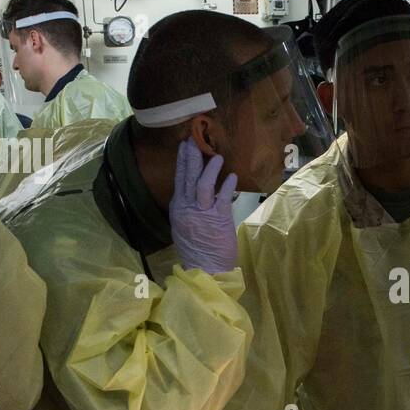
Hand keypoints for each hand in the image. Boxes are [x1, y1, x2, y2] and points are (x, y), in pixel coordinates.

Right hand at [170, 139, 238, 273]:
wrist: (205, 269)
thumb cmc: (197, 250)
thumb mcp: (184, 227)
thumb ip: (189, 208)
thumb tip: (194, 192)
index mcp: (178, 208)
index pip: (178, 179)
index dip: (181, 162)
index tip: (183, 145)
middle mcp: (187, 208)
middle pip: (187, 177)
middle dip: (191, 157)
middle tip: (194, 139)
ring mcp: (202, 213)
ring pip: (202, 184)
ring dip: (209, 169)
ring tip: (216, 156)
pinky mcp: (218, 219)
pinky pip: (222, 198)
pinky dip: (227, 185)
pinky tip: (232, 176)